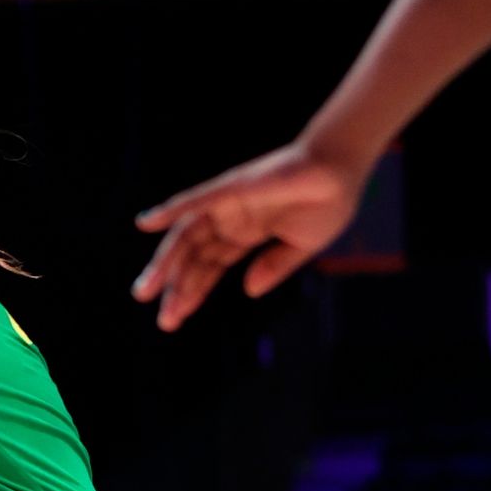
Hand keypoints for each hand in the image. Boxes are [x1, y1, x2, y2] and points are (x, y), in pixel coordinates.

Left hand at [133, 141, 368, 330]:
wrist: (344, 172)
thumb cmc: (328, 203)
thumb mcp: (301, 246)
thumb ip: (274, 266)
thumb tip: (248, 290)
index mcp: (245, 235)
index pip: (209, 267)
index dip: (192, 292)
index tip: (175, 317)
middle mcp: (230, 221)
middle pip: (193, 257)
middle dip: (174, 286)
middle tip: (161, 318)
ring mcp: (228, 204)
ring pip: (187, 235)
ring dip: (165, 262)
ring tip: (145, 290)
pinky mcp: (232, 188)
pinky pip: (196, 200)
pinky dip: (171, 209)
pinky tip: (147, 223)